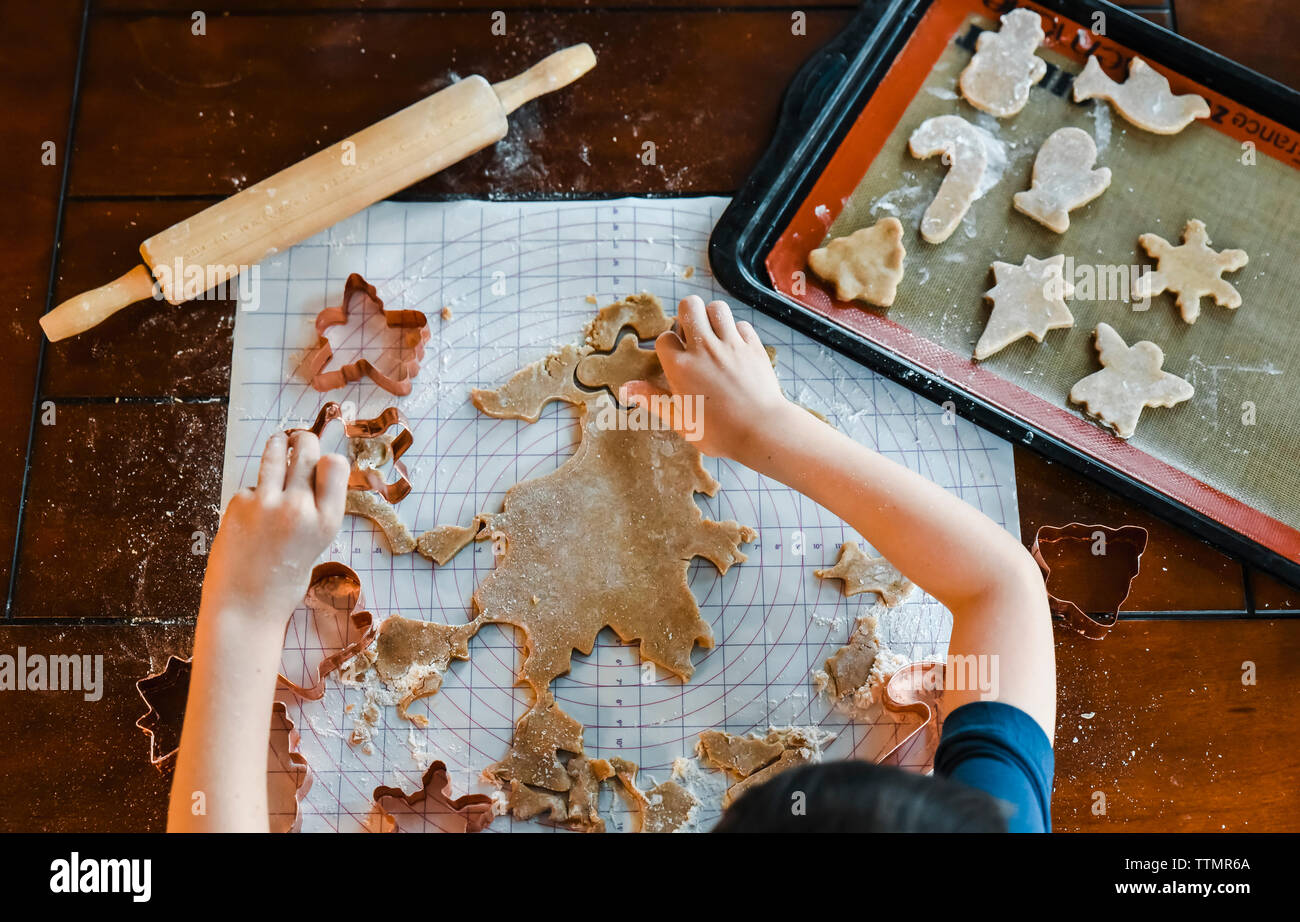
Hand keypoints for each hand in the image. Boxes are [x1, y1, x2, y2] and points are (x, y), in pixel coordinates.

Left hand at [201, 430, 348, 626]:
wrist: (244, 608)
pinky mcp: (239, 504)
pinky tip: (251, 514)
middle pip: (307, 450)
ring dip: (278, 444)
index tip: (322, 458)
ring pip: (276, 454)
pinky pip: (252, 486)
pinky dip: (253, 493)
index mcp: (326, 521)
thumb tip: (311, 477)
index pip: (335, 464)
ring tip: (279, 441)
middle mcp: (300, 508)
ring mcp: (267, 503)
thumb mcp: (316, 547)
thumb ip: (316, 512)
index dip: (328, 458)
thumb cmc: (282, 583)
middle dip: (304, 440)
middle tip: (299, 440)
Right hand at [622, 295, 791, 460]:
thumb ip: (653, 399)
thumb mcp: (680, 420)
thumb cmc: (719, 432)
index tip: (674, 358)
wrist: (761, 431)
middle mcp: (704, 349)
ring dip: (712, 317)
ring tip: (713, 335)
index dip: (667, 345)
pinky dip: (736, 331)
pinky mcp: (753, 347)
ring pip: (717, 308)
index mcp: (681, 367)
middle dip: (686, 315)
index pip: (664, 337)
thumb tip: (626, 388)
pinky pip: (741, 324)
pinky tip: (734, 347)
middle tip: (691, 335)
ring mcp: (731, 345)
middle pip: (689, 306)